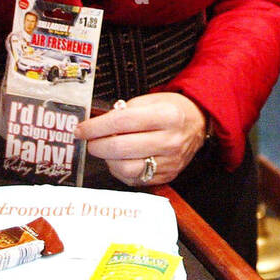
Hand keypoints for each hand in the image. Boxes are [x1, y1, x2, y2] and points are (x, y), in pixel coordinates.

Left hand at [76, 93, 206, 186]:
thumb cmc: (172, 110)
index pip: (123, 122)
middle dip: (96, 145)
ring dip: (107, 160)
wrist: (198, 125)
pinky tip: (120, 159)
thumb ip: (124, 111)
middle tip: (90, 141)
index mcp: (167, 116)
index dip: (96, 126)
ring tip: (106, 150)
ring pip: (125, 168)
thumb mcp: (151, 100)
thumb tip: (97, 125)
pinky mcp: (166, 176)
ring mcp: (169, 161)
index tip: (81, 129)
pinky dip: (120, 170)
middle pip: (120, 148)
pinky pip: (133, 179)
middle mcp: (170, 140)